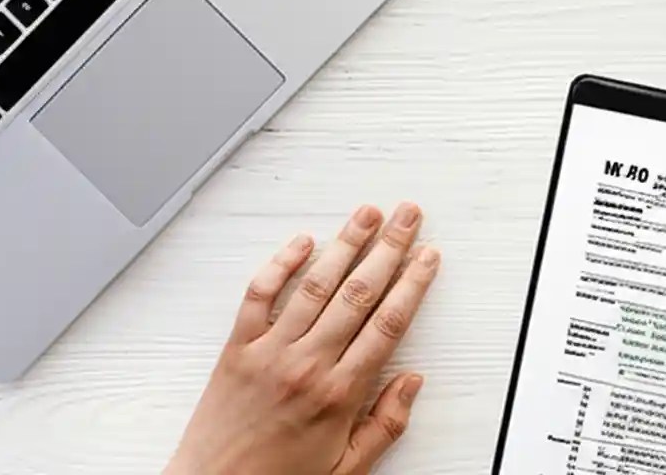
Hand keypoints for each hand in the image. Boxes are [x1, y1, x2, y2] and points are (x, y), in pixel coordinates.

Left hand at [165, 203, 440, 474]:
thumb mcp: (347, 470)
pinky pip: (259, 294)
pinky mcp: (237, 348)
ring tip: (367, 215)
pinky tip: (302, 242)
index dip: (412, 284)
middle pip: (359, 293)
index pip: (388, 324)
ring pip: (316, 284)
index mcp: (339, 394)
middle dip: (389, 249)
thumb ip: (385, 426)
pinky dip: (281, 264)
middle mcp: (307, 364)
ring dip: (346, 244)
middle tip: (408, 217)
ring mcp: (270, 351)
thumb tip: (412, 382)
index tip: (427, 258)